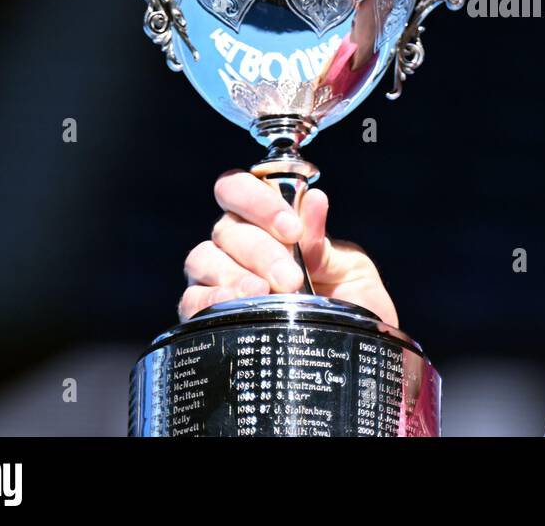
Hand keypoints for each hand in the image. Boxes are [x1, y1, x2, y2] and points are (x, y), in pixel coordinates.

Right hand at [179, 169, 398, 327]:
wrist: (350, 356)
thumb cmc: (351, 306)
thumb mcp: (350, 270)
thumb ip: (324, 240)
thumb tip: (314, 200)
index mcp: (268, 222)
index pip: (240, 188)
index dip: (259, 201)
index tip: (292, 230)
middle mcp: (236, 245)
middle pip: (227, 227)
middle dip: (261, 250)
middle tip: (292, 278)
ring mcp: (217, 278)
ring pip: (205, 258)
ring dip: (236, 275)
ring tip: (266, 294)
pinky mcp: (204, 315)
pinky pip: (193, 299)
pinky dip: (212, 299)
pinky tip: (239, 305)